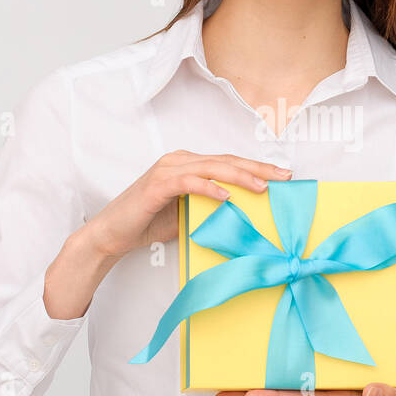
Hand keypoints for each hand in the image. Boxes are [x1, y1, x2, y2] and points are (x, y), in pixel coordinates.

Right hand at [82, 150, 292, 257]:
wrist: (110, 234)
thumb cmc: (147, 224)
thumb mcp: (187, 215)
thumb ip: (209, 208)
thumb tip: (241, 215)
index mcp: (188, 164)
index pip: (228, 163)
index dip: (256, 168)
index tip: (283, 176)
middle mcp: (179, 161)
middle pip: (226, 161)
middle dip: (258, 168)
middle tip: (285, 176)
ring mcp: (168, 170)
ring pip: (212, 167)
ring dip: (240, 176)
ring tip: (263, 187)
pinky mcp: (158, 185)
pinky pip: (189, 182)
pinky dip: (209, 188)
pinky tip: (227, 196)